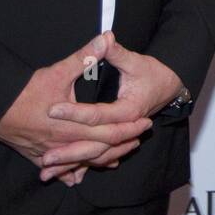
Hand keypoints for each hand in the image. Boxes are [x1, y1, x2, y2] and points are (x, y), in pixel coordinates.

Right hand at [0, 33, 153, 184]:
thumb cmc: (25, 90)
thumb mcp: (57, 72)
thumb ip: (84, 57)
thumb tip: (106, 38)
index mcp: (72, 126)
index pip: (110, 131)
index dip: (130, 128)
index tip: (146, 122)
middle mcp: (64, 143)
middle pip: (100, 150)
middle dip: (123, 144)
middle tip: (140, 137)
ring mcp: (49, 152)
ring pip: (82, 162)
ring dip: (102, 158)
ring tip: (119, 156)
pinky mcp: (36, 155)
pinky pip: (59, 169)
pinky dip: (72, 171)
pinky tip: (79, 176)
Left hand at [39, 32, 182, 173]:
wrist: (170, 86)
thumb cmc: (152, 73)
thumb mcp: (135, 61)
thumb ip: (115, 52)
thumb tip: (104, 37)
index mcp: (127, 110)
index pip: (96, 114)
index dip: (74, 112)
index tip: (52, 109)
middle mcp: (125, 128)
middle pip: (94, 145)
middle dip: (69, 152)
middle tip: (44, 156)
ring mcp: (122, 137)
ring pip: (95, 157)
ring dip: (71, 165)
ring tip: (45, 172)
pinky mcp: (117, 141)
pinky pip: (98, 158)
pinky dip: (81, 167)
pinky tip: (63, 177)